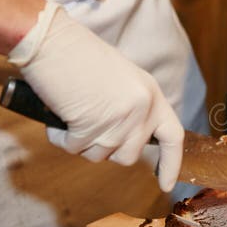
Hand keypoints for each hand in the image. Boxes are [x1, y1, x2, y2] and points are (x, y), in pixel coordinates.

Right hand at [8, 2, 183, 191]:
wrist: (53, 41)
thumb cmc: (81, 57)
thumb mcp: (122, 81)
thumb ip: (133, 109)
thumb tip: (130, 140)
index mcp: (152, 96)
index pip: (173, 137)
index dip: (171, 163)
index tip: (166, 184)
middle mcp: (142, 110)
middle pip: (129, 156)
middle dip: (106, 148)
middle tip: (87, 124)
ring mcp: (119, 119)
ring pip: (100, 155)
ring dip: (81, 141)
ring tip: (73, 112)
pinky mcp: (93, 125)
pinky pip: (75, 148)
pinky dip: (62, 136)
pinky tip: (60, 113)